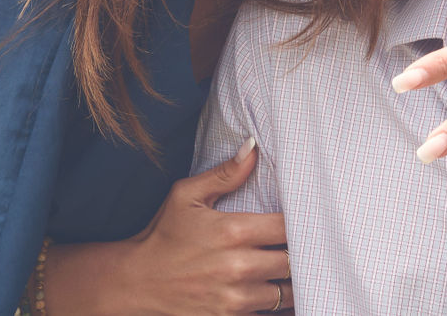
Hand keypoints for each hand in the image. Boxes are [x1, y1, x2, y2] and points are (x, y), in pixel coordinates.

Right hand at [63, 140, 293, 314]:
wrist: (135, 283)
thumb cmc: (163, 235)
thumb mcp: (187, 196)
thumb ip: (225, 173)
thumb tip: (253, 147)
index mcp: (233, 232)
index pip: (289, 226)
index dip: (304, 222)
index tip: (309, 218)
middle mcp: (238, 267)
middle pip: (295, 261)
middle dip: (304, 253)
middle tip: (311, 244)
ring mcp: (235, 299)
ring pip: (288, 292)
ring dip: (294, 281)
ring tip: (298, 268)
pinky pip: (269, 314)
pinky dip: (278, 305)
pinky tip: (279, 290)